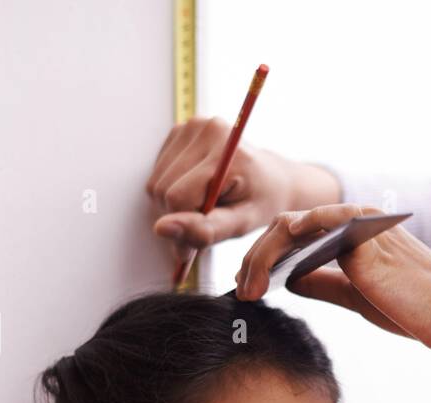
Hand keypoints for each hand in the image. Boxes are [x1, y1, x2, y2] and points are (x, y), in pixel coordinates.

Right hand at [145, 117, 338, 265]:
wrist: (274, 179)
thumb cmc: (261, 203)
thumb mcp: (241, 224)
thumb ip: (204, 230)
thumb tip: (160, 229)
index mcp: (225, 151)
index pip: (178, 198)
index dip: (181, 228)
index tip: (192, 248)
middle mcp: (205, 129)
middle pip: (163, 190)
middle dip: (178, 216)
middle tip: (204, 223)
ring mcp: (191, 126)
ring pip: (155, 183)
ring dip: (174, 205)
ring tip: (204, 206)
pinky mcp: (181, 130)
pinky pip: (157, 173)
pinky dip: (171, 189)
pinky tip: (197, 191)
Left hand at [234, 203, 430, 352]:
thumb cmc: (413, 309)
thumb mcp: (356, 296)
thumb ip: (322, 284)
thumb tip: (287, 281)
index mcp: (357, 230)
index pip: (299, 234)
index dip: (267, 257)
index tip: (249, 285)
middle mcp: (355, 218)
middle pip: (288, 227)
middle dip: (256, 257)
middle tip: (240, 289)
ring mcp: (356, 222)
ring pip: (289, 226)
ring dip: (259, 256)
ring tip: (246, 288)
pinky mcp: (357, 235)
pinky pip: (307, 231)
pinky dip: (279, 247)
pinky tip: (264, 271)